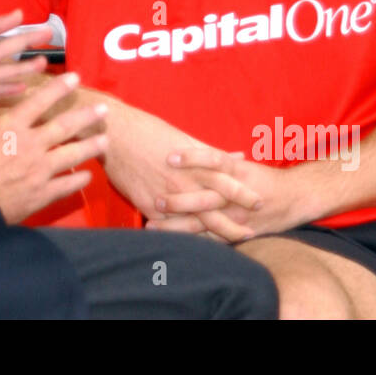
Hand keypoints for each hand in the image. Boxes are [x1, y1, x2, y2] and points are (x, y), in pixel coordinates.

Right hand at [0, 72, 108, 222]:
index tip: (75, 78)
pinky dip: (80, 180)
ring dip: (91, 146)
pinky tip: (89, 176)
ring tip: (106, 140)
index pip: (40, 101)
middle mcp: (31, 144)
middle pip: (65, 126)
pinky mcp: (42, 195)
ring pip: (72, 154)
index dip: (58, 88)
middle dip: (86, 115)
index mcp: (11, 126)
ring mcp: (40, 170)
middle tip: (103, 109)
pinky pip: (66, 186)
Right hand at [99, 103, 259, 230]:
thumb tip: (236, 157)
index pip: (227, 182)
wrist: (115, 134)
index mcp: (193, 163)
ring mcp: (167, 197)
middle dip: (234, 223)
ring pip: (195, 222)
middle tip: (251, 232)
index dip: (244, 194)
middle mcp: (183, 182)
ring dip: (212, 234)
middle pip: (215, 208)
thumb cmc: (148, 130)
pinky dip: (185, 235)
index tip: (260, 202)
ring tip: (224, 244)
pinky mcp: (150, 207)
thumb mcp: (183, 138)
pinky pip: (171, 227)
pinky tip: (195, 242)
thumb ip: (210, 153)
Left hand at [145, 149, 309, 242]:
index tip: (168, 156)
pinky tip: (174, 243)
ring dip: (175, 225)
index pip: (212, 161)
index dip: (191, 158)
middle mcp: (233, 194)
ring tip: (151, 225)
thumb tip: (185, 143)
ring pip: (202, 223)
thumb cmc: (263, 178)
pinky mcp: (240, 231)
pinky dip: (193, 242)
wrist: (295, 197)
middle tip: (155, 199)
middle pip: (202, 197)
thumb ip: (216, 158)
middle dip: (177, 201)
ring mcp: (235, 214)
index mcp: (234, 172)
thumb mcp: (240, 165)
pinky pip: (214, 240)